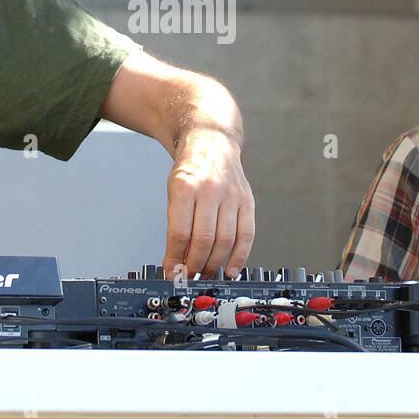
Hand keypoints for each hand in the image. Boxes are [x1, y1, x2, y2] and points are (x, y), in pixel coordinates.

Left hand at [163, 126, 254, 279]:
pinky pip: (246, 234)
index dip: (175, 258)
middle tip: (188, 276)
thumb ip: (176, 224)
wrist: (213, 142)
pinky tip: (231, 269)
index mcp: (185, 187)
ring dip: (214, 265)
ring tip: (205, 274)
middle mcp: (210, 190)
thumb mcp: (173, 191)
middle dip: (194, 265)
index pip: (179, 232)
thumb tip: (176, 262)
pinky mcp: (247, 200)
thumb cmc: (191, 170)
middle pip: (203, 239)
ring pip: (225, 240)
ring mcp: (231, 195)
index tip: (171, 272)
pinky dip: (240, 256)